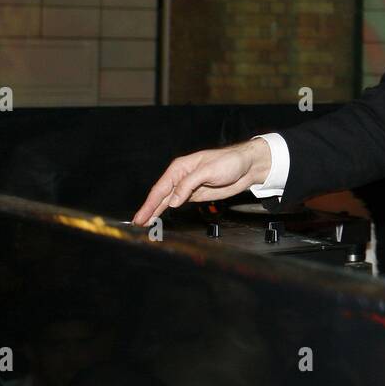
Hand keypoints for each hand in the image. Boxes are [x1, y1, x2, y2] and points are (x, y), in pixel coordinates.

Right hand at [131, 138, 272, 225]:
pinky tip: (159, 217)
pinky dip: (167, 211)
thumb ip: (189, 185)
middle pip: (160, 196)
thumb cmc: (230, 162)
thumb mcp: (208, 171)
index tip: (141, 216)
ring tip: (144, 224)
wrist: (247, 167)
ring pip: (166, 201)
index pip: (161, 188)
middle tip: (137, 224)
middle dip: (148, 209)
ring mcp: (187, 187)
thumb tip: (174, 201)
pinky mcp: (195, 194)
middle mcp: (180, 177)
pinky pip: (177, 204)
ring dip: (155, 212)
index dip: (149, 203)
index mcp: (180, 168)